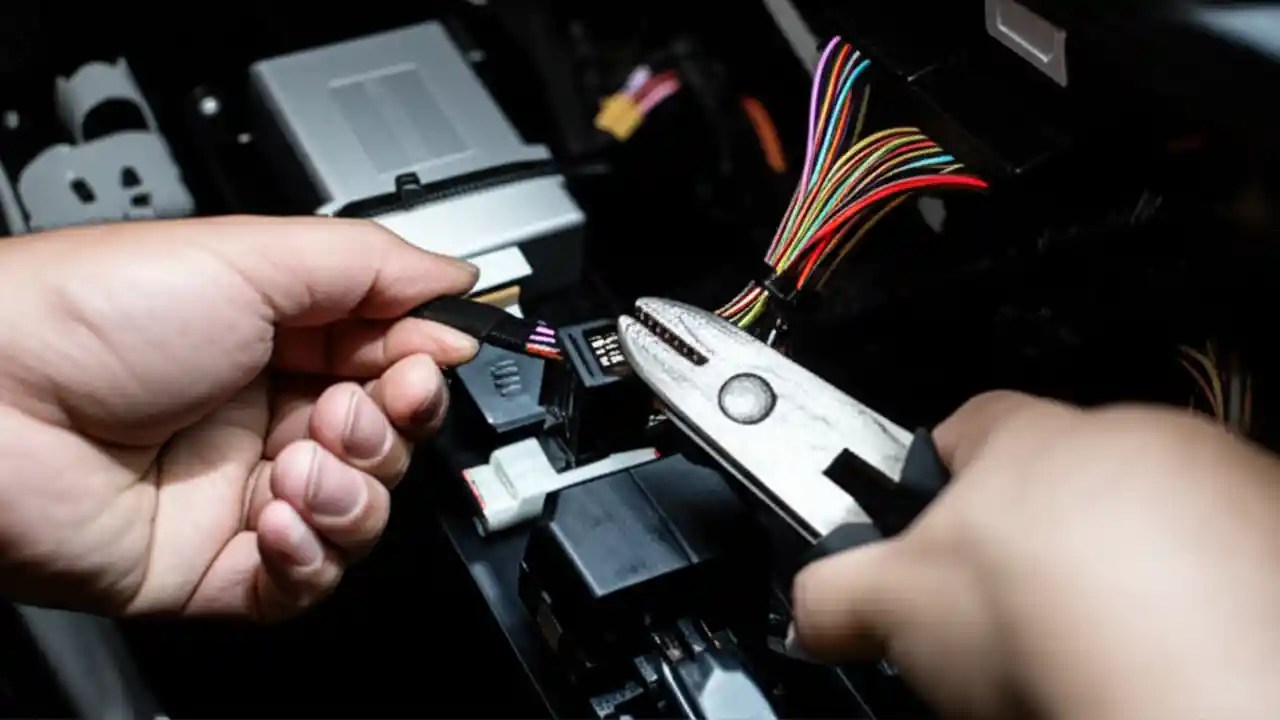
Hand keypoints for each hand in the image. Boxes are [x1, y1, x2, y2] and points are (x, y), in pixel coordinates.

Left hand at [0, 216, 478, 620]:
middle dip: (388, 430)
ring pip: (360, 518)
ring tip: (299, 465)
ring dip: (352, 494)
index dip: (422, 370)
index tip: (431, 364)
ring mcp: (241, 494)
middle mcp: (265, 417)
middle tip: (350, 409)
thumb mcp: (253, 256)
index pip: (392, 365)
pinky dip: (312, 556)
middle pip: (388, 445)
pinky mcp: (217, 566)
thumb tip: (455, 278)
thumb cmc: (88, 314)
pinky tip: (277, 518)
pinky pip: (306, 583)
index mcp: (279, 339)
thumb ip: (370, 264)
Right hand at [792, 391, 1279, 719]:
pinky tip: (1156, 651)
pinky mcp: (1271, 536)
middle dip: (1025, 533)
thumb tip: (811, 608)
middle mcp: (1125, 439)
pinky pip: (1216, 556)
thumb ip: (834, 587)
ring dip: (1113, 562)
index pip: (956, 429)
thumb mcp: (895, 603)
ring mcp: (1210, 485)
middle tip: (1004, 608)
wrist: (1202, 679)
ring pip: (1140, 515)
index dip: (929, 482)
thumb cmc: (1063, 622)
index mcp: (1024, 438)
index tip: (926, 530)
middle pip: (1052, 474)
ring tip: (1087, 638)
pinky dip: (1189, 596)